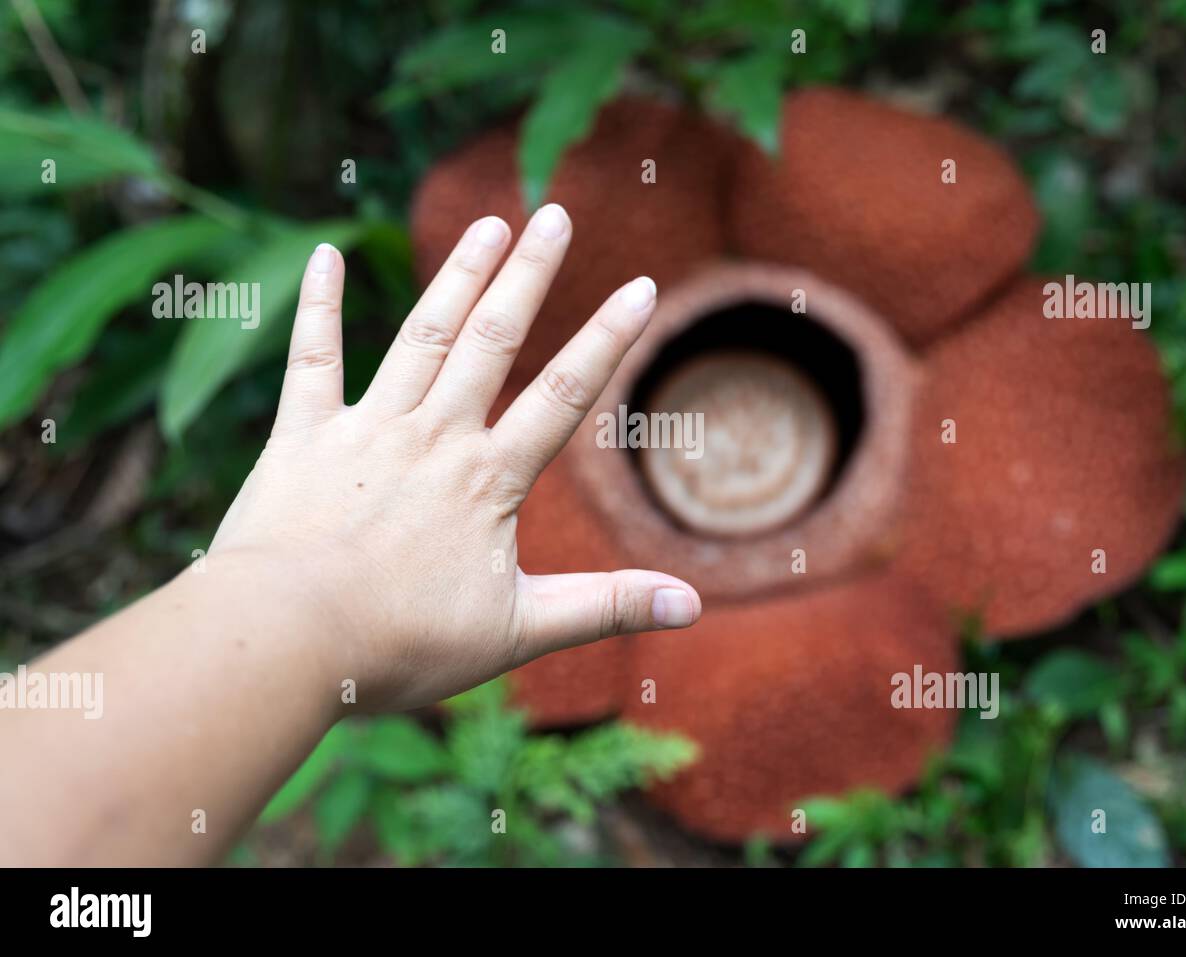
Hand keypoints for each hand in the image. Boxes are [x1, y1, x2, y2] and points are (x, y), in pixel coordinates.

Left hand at [208, 204, 700, 710]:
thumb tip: (693, 605)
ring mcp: (366, 430)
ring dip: (457, 277)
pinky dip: (319, 305)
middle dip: (529, 275)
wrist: (287, 641)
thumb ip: (606, 607)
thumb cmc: (402, 643)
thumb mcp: (518, 632)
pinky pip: (313, 358)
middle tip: (553, 213)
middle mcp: (433, 437)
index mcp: (487, 480)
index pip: (563, 395)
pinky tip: (326, 253)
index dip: (607, 338)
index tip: (641, 286)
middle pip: (493, 341)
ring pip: (422, 336)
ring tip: (487, 225)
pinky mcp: (302, 437)